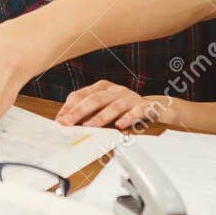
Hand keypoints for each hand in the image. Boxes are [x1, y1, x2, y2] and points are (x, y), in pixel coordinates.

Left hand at [55, 81, 174, 130]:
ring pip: (114, 105)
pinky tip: (121, 125)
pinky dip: (128, 118)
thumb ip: (88, 114)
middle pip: (95, 99)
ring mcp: (130, 97)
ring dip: (101, 117)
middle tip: (68, 123)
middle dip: (79, 111)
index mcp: (102, 88)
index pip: (81, 95)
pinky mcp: (145, 107)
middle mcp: (115, 90)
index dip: (69, 107)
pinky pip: (136, 111)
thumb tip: (66, 124)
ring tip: (90, 126)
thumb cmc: (126, 109)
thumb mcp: (104, 108)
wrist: (156, 108)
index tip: (59, 120)